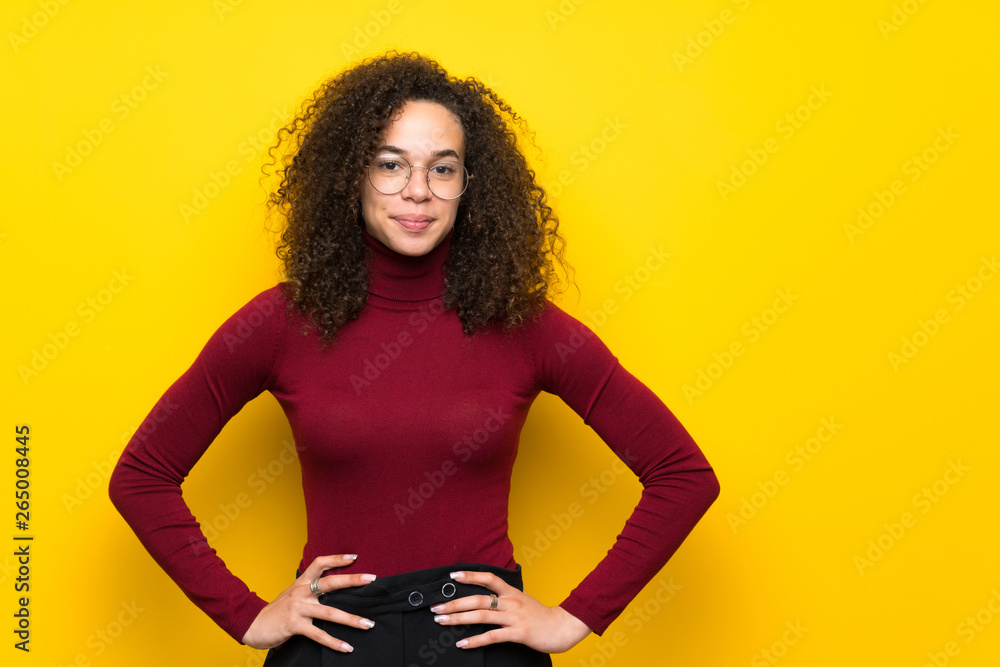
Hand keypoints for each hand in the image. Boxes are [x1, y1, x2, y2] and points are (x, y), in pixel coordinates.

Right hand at [242, 554, 376, 652]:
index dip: (336, 559)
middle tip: (371, 578)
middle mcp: (301, 592)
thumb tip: (331, 587)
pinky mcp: (295, 625)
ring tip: (368, 624)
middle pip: (330, 582)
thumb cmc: (277, 610)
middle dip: (352, 580)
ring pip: (329, 612)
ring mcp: (298, 608)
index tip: (354, 557)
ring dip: (351, 619)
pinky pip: (318, 634)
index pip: (319, 563)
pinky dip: (334, 642)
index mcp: (301, 582)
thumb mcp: (293, 594)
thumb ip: (310, 589)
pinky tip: (346, 647)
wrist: (252, 624)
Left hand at [428, 570, 591, 653]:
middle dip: (454, 603)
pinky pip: (492, 636)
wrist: (562, 627)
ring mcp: (514, 617)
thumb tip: (492, 592)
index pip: (488, 578)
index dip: (470, 576)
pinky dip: (475, 640)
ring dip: (458, 619)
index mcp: (512, 592)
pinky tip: (462, 643)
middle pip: (478, 599)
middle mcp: (511, 602)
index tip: (452, 576)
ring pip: (481, 616)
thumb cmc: (541, 615)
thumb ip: (508, 596)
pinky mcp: (518, 633)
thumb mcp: (524, 599)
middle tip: (436, 607)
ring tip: (442, 622)